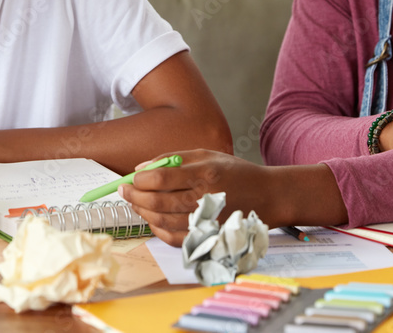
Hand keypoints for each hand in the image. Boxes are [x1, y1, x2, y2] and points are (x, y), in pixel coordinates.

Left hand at [118, 150, 279, 246]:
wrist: (267, 197)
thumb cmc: (236, 173)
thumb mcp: (208, 155)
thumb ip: (174, 159)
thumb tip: (142, 168)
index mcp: (205, 174)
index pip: (162, 179)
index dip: (140, 179)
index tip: (131, 178)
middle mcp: (205, 199)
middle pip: (158, 202)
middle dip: (135, 196)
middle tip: (124, 190)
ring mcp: (207, 221)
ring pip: (162, 221)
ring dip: (143, 212)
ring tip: (135, 203)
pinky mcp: (208, 237)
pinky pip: (173, 238)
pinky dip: (157, 229)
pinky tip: (152, 219)